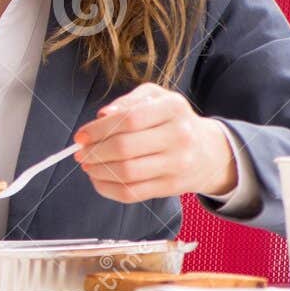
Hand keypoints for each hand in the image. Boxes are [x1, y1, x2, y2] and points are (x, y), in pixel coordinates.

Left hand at [73, 83, 237, 202]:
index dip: (98, 129)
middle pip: (125, 148)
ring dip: (98, 171)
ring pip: (127, 173)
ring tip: (87, 165)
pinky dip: (108, 189)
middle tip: (80, 152)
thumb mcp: (155, 98)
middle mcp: (179, 136)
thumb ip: (128, 102)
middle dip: (94, 152)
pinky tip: (98, 180)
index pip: (128, 119)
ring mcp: (177, 164)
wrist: (209, 151)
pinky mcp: (172, 187)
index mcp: (173, 108)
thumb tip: (102, 115)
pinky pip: (133, 193)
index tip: (80, 136)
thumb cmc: (172, 120)